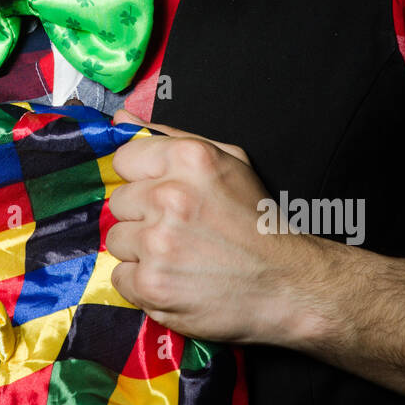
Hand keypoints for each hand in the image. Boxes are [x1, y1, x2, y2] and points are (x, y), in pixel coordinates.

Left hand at [106, 109, 319, 344]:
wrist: (288, 285)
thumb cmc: (257, 223)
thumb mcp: (228, 162)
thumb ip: (170, 137)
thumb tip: (121, 119)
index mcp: (188, 158)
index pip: (124, 159)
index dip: (141, 178)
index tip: (160, 194)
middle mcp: (169, 196)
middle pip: (118, 202)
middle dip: (142, 216)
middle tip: (177, 229)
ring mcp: (158, 243)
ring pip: (116, 240)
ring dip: (141, 251)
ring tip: (179, 255)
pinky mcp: (152, 284)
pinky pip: (120, 277)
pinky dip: (143, 283)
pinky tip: (175, 279)